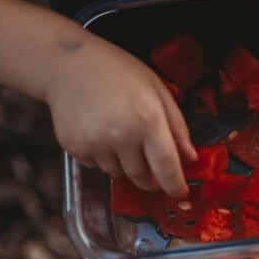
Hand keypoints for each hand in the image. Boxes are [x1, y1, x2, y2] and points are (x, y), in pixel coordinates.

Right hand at [45, 37, 196, 197]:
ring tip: (121, 137)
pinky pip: (96, 166)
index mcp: (147, 120)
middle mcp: (121, 136)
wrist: (68, 65)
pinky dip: (103, 158)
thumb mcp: (157, 89)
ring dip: (126, 166)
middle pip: (142, 177)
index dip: (175, 185)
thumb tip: (190, 158)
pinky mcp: (75, 149)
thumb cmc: (118, 72)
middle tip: (153, 172)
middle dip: (151, 180)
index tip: (180, 193)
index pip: (167, 166)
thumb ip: (177, 126)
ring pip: (118, 174)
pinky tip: (100, 133)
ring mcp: (96, 144)